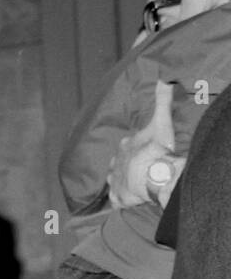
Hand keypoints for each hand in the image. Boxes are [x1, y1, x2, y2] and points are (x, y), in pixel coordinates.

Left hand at [108, 80, 179, 207]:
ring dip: (121, 182)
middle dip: (126, 165)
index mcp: (125, 145)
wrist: (152, 175)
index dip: (135, 148)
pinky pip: (116, 200)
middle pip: (119, 163)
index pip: (127, 145)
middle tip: (138, 169)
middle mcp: (116, 163)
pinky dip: (120, 200)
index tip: (143, 151)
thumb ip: (162, 100)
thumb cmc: (156, 149)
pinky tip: (125, 200)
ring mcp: (115, 182)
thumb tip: (163, 77)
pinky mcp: (118, 198)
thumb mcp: (161, 121)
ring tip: (131, 184)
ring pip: (114, 181)